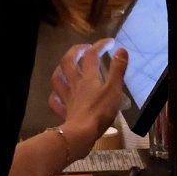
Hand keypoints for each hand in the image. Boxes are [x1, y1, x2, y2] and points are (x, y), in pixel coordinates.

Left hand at [48, 38, 128, 152]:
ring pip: (57, 79)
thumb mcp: (114, 89)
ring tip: (66, 67)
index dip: (100, 45)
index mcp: (89, 78)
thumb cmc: (100, 112)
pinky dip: (55, 96)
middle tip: (84, 48)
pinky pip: (55, 101)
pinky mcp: (64, 111)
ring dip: (60, 70)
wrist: (81, 133)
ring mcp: (67, 97)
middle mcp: (75, 84)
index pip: (92, 56)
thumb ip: (118, 70)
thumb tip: (121, 50)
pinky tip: (58, 96)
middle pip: (68, 62)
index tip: (110, 42)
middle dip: (75, 51)